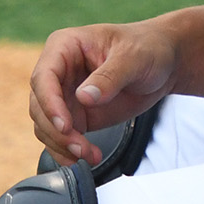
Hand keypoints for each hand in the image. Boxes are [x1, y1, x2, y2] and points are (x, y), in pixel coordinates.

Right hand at [29, 6, 203, 166]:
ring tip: (90, 155)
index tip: (65, 126)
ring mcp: (65, 94)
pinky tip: (88, 157)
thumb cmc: (148, 48)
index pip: (43, 77)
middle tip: (81, 148)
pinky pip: (60, 137)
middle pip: (40, 106)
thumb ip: (109, 77)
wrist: (163, 63)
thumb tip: (83, 98)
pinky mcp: (76, 114)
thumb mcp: (133, 58)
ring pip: (45, 125)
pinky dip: (68, 151)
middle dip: (57, 131)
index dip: (49, 103)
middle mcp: (59, 71)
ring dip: (62, 145)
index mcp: (65, 46)